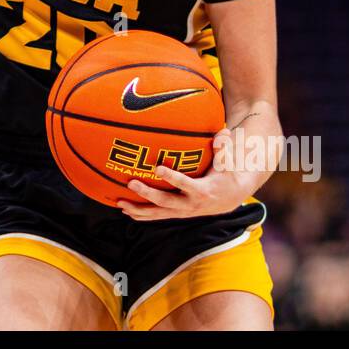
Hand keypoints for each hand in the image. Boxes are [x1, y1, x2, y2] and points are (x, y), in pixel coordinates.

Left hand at [116, 127, 250, 220]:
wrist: (228, 199)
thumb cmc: (225, 175)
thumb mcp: (227, 163)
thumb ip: (222, 148)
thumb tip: (223, 131)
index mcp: (203, 191)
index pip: (186, 184)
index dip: (172, 177)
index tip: (157, 168)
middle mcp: (191, 204)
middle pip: (166, 202)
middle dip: (148, 194)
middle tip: (131, 183)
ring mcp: (182, 212)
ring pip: (158, 213)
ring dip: (138, 209)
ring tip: (120, 203)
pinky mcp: (176, 214)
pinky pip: (157, 216)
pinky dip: (141, 215)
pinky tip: (126, 211)